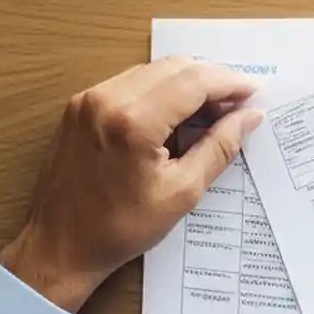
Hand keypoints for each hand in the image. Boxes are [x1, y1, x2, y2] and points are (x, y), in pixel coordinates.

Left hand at [0, 58, 262, 312]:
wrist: (60, 245)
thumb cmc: (121, 228)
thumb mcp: (182, 192)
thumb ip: (219, 148)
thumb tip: (249, 116)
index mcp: (133, 122)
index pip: (194, 82)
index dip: (229, 83)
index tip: (254, 92)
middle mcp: (107, 98)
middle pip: (174, 67)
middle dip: (211, 80)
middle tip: (237, 104)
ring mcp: (88, 99)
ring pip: (152, 71)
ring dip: (186, 83)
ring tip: (211, 112)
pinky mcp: (79, 106)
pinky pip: (130, 82)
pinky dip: (160, 90)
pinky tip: (176, 115)